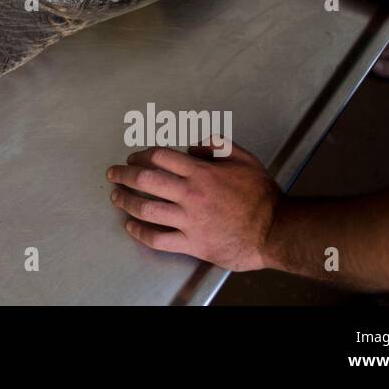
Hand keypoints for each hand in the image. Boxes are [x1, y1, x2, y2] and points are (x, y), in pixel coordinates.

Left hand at [107, 141, 280, 270]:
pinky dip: (140, 233)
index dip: (142, 155)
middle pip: (145, 180)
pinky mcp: (192, 243)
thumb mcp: (243, 158)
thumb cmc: (261, 195)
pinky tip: (131, 227)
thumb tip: (192, 145)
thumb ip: (216, 145)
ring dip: (125, 201)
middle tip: (113, 173)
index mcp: (201, 172)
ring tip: (115, 197)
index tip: (134, 158)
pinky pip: (158, 239)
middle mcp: (191, 194)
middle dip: (123, 174)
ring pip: (146, 209)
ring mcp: (189, 220)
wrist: (276, 230)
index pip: (160, 157)